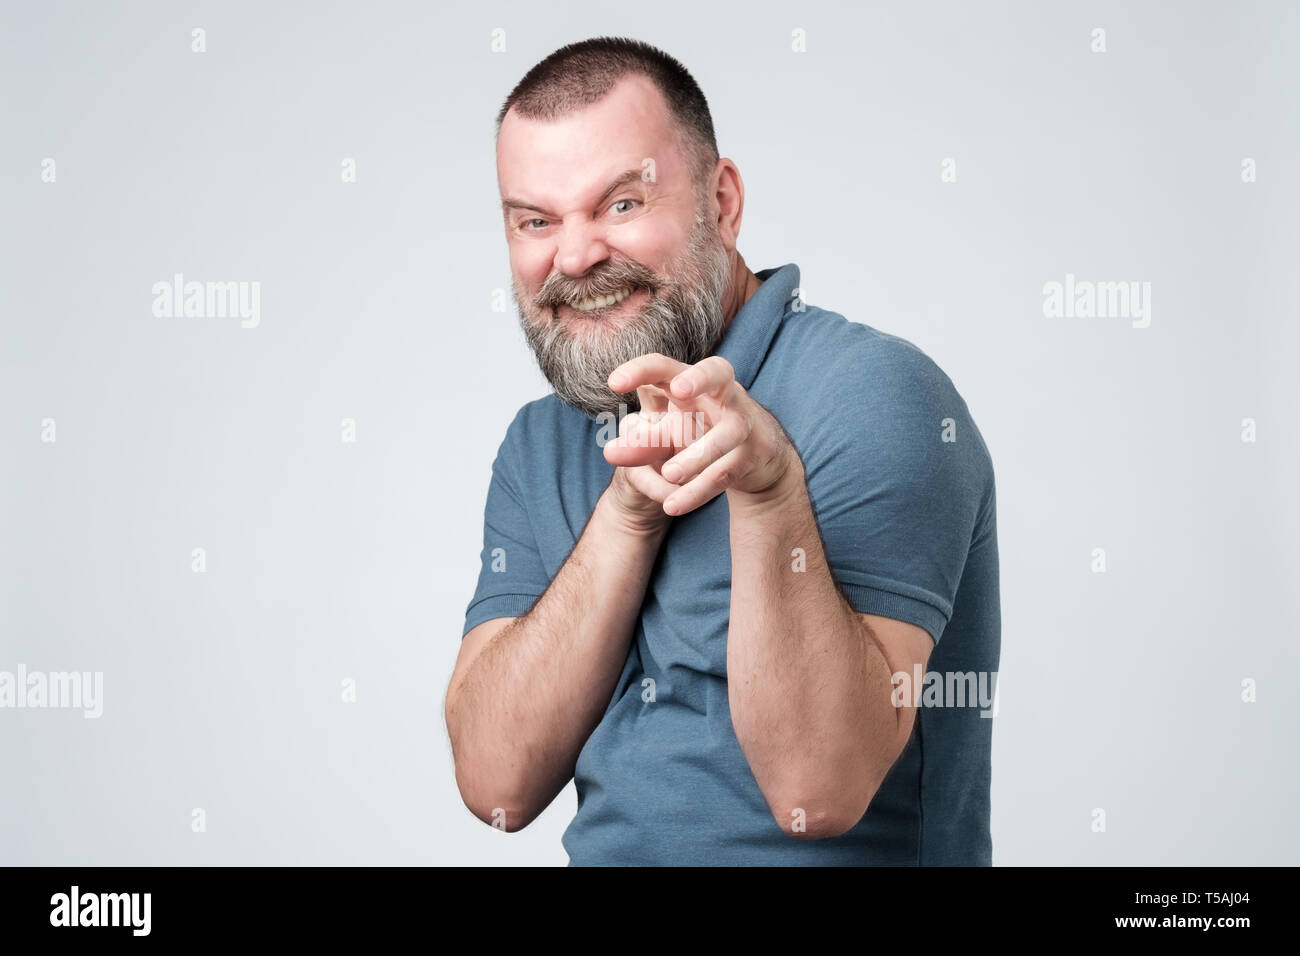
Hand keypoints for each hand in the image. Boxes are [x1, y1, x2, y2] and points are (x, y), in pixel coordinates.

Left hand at [604, 353, 801, 516]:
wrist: (758, 456)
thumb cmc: (702, 432)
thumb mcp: (668, 437)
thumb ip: (640, 444)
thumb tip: (609, 453)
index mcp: (692, 382)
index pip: (666, 366)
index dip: (641, 369)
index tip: (612, 383)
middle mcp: (722, 394)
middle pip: (717, 372)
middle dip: (699, 378)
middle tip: (679, 390)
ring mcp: (742, 422)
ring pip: (726, 433)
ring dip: (699, 453)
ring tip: (670, 474)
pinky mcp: (752, 455)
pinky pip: (725, 472)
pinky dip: (699, 490)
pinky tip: (673, 505)